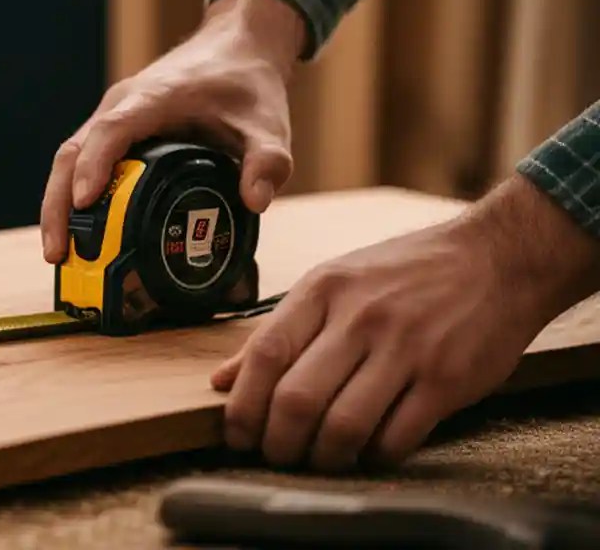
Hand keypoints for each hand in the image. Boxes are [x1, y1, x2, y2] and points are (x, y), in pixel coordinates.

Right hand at [40, 0, 306, 262]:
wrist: (238, 46)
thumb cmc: (247, 82)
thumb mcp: (269, 124)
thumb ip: (267, 162)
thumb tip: (255, 202)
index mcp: (154, 98)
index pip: (111, 131)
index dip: (94, 166)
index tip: (84, 204)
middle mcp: (122, 105)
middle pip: (72, 152)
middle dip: (58, 203)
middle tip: (57, 253)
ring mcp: (112, 116)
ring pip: (69, 159)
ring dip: (58, 204)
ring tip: (59, 253)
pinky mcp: (114, 129)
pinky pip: (82, 161)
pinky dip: (72, 195)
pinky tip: (77, 232)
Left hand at [211, 174, 599, 472]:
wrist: (496, 259)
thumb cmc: (404, 274)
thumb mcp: (333, 283)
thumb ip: (277, 332)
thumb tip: (221, 380)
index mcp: (324, 289)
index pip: (266, 355)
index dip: (243, 407)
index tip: (238, 435)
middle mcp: (361, 317)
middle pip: (297, 400)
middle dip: (277, 443)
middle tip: (276, 457)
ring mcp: (406, 349)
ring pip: (343, 426)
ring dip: (323, 458)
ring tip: (320, 460)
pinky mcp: (447, 380)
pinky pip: (396, 438)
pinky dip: (374, 457)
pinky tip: (368, 451)